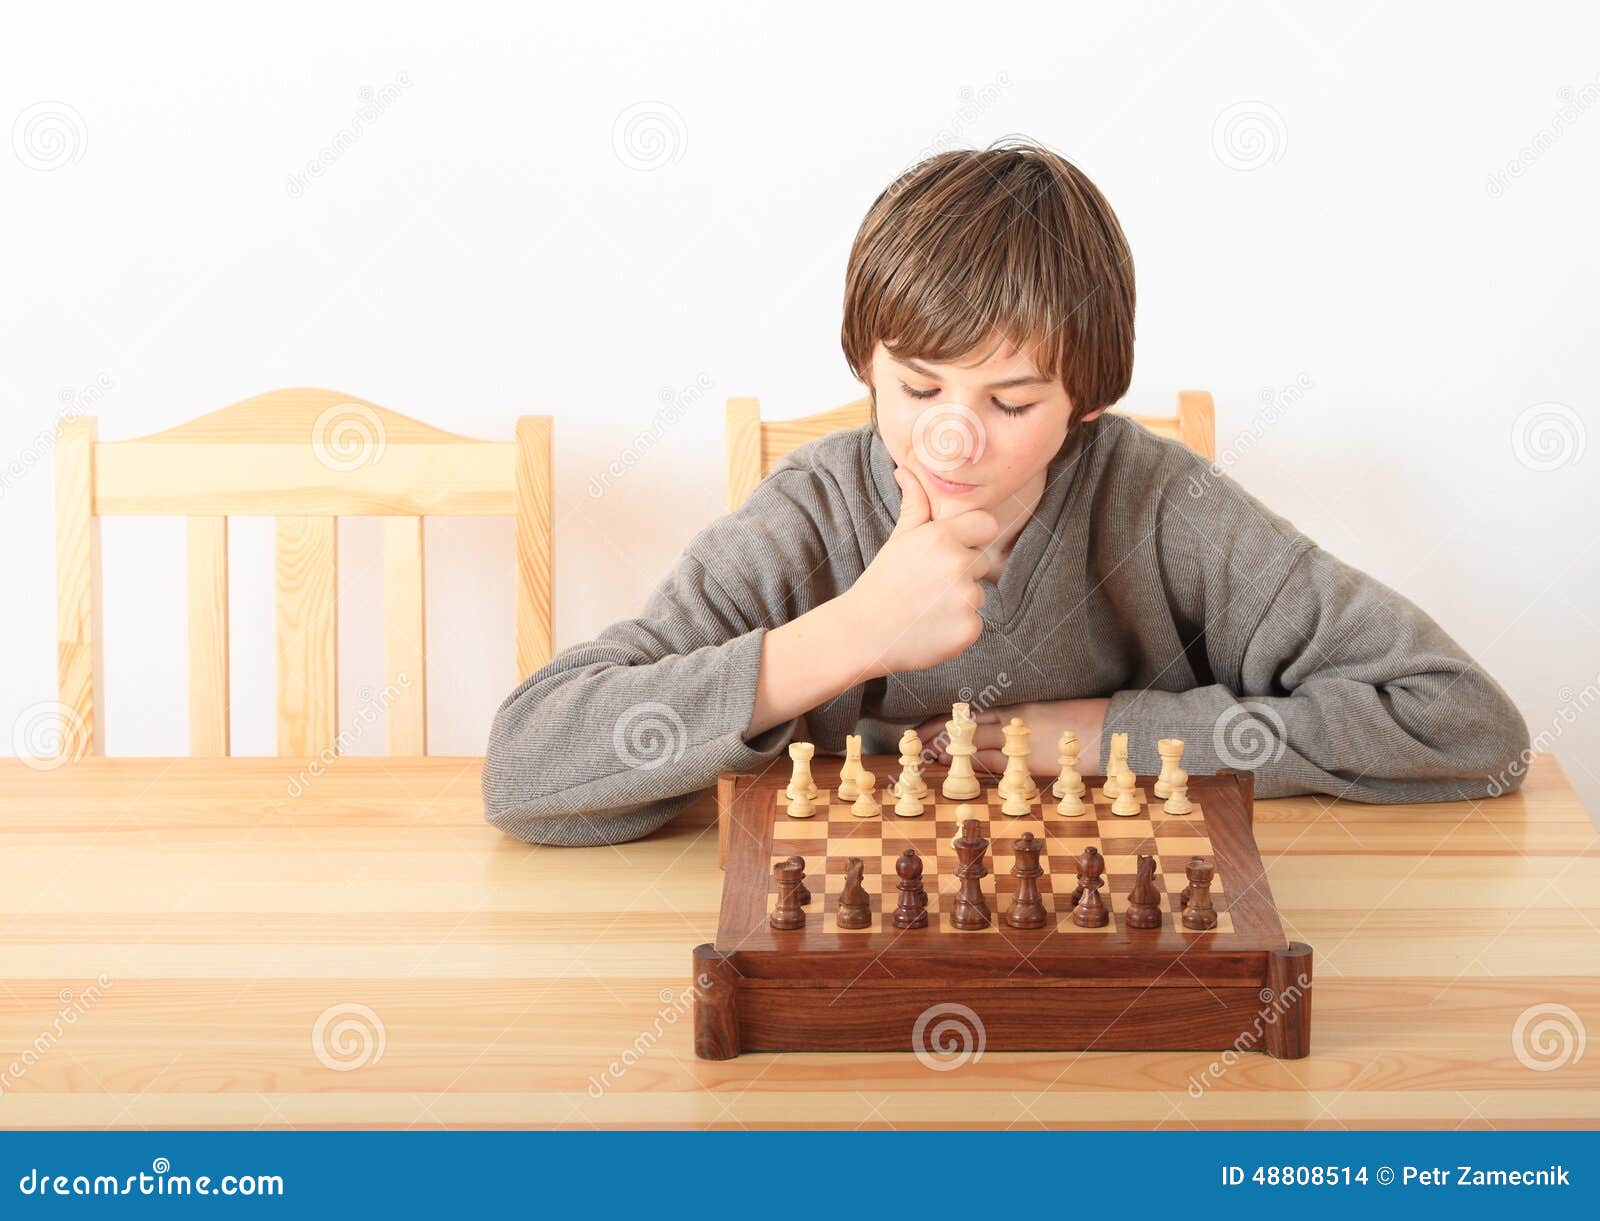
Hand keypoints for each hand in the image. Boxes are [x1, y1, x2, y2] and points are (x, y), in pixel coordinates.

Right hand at [835, 466, 999, 679]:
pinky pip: (975, 622)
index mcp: (943, 537)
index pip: (986, 525)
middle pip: (982, 562)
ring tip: (926, 608)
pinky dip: (957, 627)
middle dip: (961, 572)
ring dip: (959, 602)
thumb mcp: (898, 539)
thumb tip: (906, 470)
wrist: (862, 633)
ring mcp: (967, 598)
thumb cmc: (882, 582)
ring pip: (978, 594)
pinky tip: (931, 627)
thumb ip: (915, 504)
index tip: (951, 550)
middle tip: (928, 585)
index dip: (971, 537)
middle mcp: (959, 564)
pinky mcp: (970, 628)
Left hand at [913, 698, 1110, 777]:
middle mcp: (1013, 720)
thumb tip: (999, 728)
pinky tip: (954, 768)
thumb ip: (1022, 719)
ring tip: (925, 756)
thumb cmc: (1080, 722)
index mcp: (1017, 706)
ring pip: (973, 742)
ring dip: (948, 749)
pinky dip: (971, 764)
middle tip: (914, 741)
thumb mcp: (1047, 713)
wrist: (1109, 730)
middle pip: (965, 725)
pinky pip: (992, 762)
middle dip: (938, 733)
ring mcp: (1019, 740)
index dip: (945, 719)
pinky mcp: (1027, 760)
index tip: (924, 725)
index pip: (971, 712)